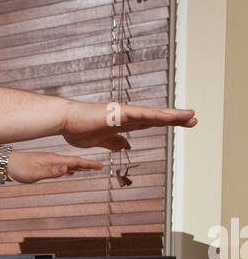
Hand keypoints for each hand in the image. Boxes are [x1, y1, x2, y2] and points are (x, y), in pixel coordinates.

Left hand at [5, 149, 105, 183]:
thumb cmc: (19, 168)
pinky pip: (60, 167)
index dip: (88, 164)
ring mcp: (48, 161)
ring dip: (79, 167)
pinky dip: (68, 169)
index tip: (100, 166)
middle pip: (74, 161)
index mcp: (53, 160)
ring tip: (88, 169)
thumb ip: (52, 171)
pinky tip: (69, 171)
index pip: (75, 162)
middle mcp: (52, 159)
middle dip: (87, 164)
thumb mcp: (35, 173)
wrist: (5, 163)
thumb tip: (67, 169)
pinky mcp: (43, 165)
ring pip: (68, 164)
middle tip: (99, 167)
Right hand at [62, 100, 196, 151]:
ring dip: (172, 115)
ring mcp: (124, 113)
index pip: (150, 123)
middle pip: (156, 117)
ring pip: (153, 114)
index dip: (166, 123)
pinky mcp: (119, 113)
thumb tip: (125, 145)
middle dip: (176, 118)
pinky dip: (156, 115)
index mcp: (123, 123)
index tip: (182, 124)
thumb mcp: (99, 141)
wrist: (65, 121)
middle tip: (194, 120)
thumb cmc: (77, 129)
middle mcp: (127, 116)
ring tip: (190, 116)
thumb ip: (113, 142)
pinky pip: (142, 114)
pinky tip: (169, 116)